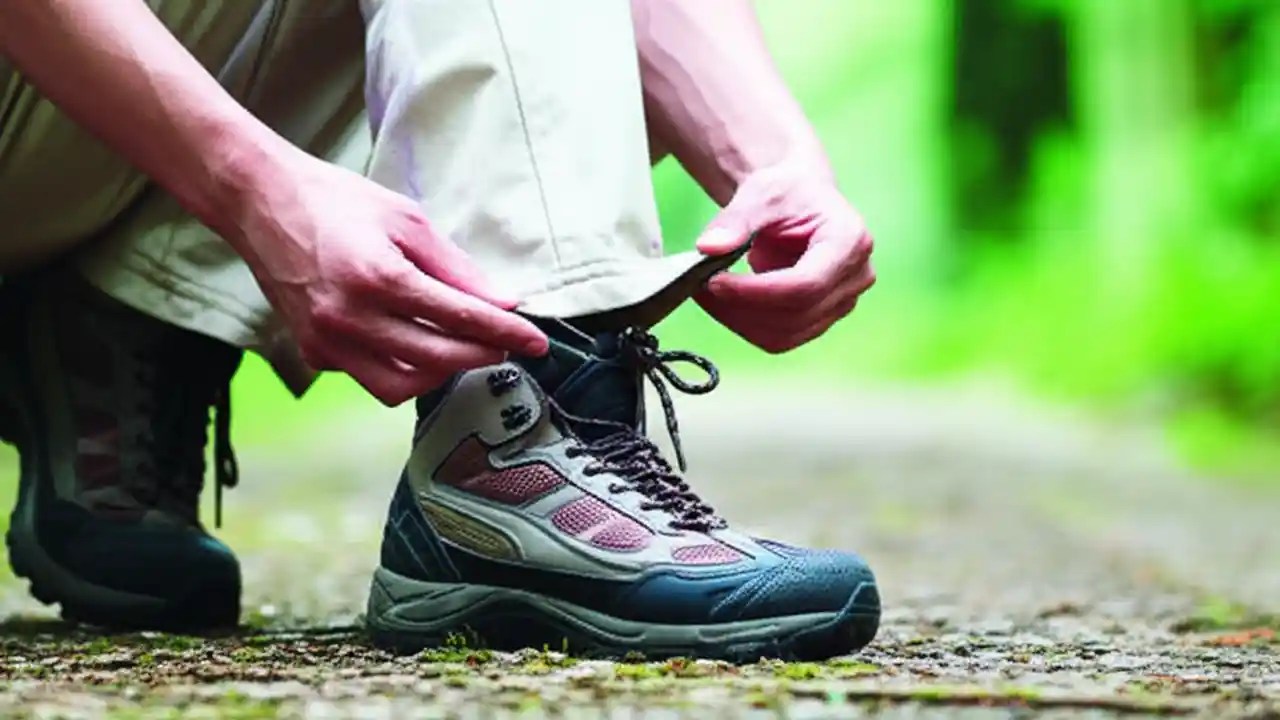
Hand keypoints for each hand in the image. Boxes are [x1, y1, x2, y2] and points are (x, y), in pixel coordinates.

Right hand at [230, 149, 546, 405]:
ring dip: (440, 374)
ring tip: (460, 347)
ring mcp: (326, 341)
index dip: (506, 332)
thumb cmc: (334, 202)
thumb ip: (457, 267)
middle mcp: (350, 317)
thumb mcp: (406, 220)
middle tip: (506, 344)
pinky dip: (398, 367)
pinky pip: (368, 377)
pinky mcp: (312, 352)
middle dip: (481, 355)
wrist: (260, 202)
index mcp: (379, 277)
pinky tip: (410, 342)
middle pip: (437, 360)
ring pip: (401, 386)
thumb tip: (502, 301)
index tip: (537, 342)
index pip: (460, 318)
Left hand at [694, 163, 874, 353]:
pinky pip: (781, 337)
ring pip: (785, 334)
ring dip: (738, 321)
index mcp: (850, 241)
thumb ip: (735, 220)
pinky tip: (724, 304)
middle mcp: (856, 277)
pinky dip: (746, 326)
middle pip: (795, 315)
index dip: (756, 291)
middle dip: (740, 307)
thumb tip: (708, 248)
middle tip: (699, 286)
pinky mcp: (822, 318)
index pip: (805, 284)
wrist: (799, 200)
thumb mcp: (760, 192)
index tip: (713, 281)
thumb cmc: (787, 191)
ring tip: (707, 293)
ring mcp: (842, 303)